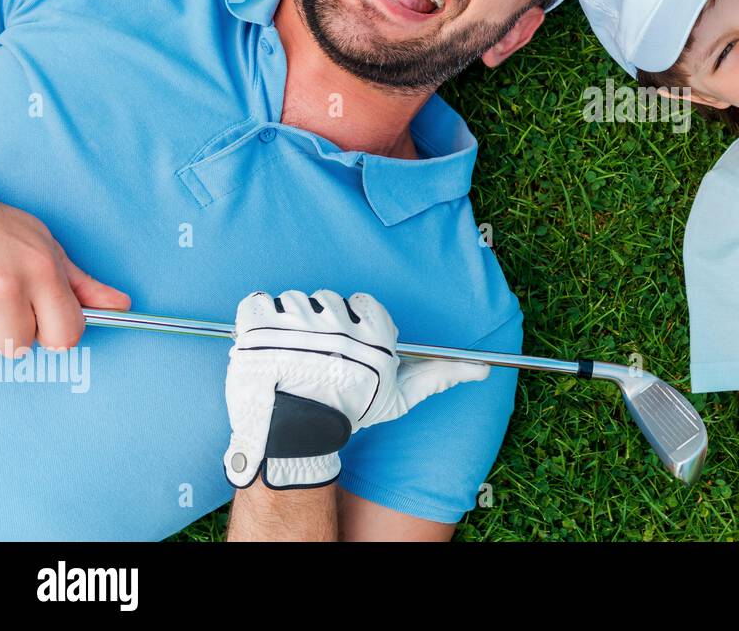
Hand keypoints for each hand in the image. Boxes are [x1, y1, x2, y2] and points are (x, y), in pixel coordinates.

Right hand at [0, 197, 129, 356]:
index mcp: (44, 273)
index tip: (52, 321)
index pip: (66, 335)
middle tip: (14, 306)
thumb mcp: (50, 251)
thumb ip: (83, 285)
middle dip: (19, 331)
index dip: (60, 333)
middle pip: (21, 346)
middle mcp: (10, 286)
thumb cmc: (5, 232)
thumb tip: (120, 305)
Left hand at [223, 289, 489, 489]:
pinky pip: (257, 301)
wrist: (293, 437)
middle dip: (320, 326)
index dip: (352, 326)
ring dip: (288, 324)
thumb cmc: (348, 414)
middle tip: (314, 359)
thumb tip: (482, 369)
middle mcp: (339, 319)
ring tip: (287, 356)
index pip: (363, 304)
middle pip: (328, 301)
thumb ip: (438, 376)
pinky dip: (256, 318)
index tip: (343, 351)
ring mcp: (296, 319)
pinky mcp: (259, 321)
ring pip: (295, 301)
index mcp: (372, 331)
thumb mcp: (399, 397)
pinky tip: (263, 344)